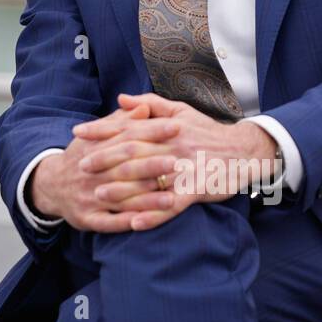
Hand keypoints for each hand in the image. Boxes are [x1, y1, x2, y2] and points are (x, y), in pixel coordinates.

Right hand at [29, 103, 182, 233]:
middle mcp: (92, 172)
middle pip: (124, 167)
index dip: (152, 131)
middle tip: (178, 161)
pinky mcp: (87, 218)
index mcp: (96, 148)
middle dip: (151, 165)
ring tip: (172, 198)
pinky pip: (109, 223)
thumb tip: (145, 107)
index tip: (177, 127)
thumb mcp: (94, 136)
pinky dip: (128, 222)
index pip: (127, 137)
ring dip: (147, 200)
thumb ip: (121, 122)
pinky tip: (147, 223)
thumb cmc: (81, 157)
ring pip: (121, 197)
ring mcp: (88, 196)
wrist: (50, 185)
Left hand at [72, 93, 278, 230]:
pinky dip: (153, 215)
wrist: (243, 151)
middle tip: (81, 166)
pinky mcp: (197, 190)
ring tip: (99, 195)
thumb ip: (149, 103)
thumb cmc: (206, 131)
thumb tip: (120, 98)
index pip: (128, 126)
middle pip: (134, 152)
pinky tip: (134, 223)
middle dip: (105, 159)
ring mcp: (185, 169)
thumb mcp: (180, 110)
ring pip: (149, 180)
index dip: (102, 129)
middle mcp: (172, 146)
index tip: (78, 132)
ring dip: (123, 189)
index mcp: (166, 126)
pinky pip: (171, 206)